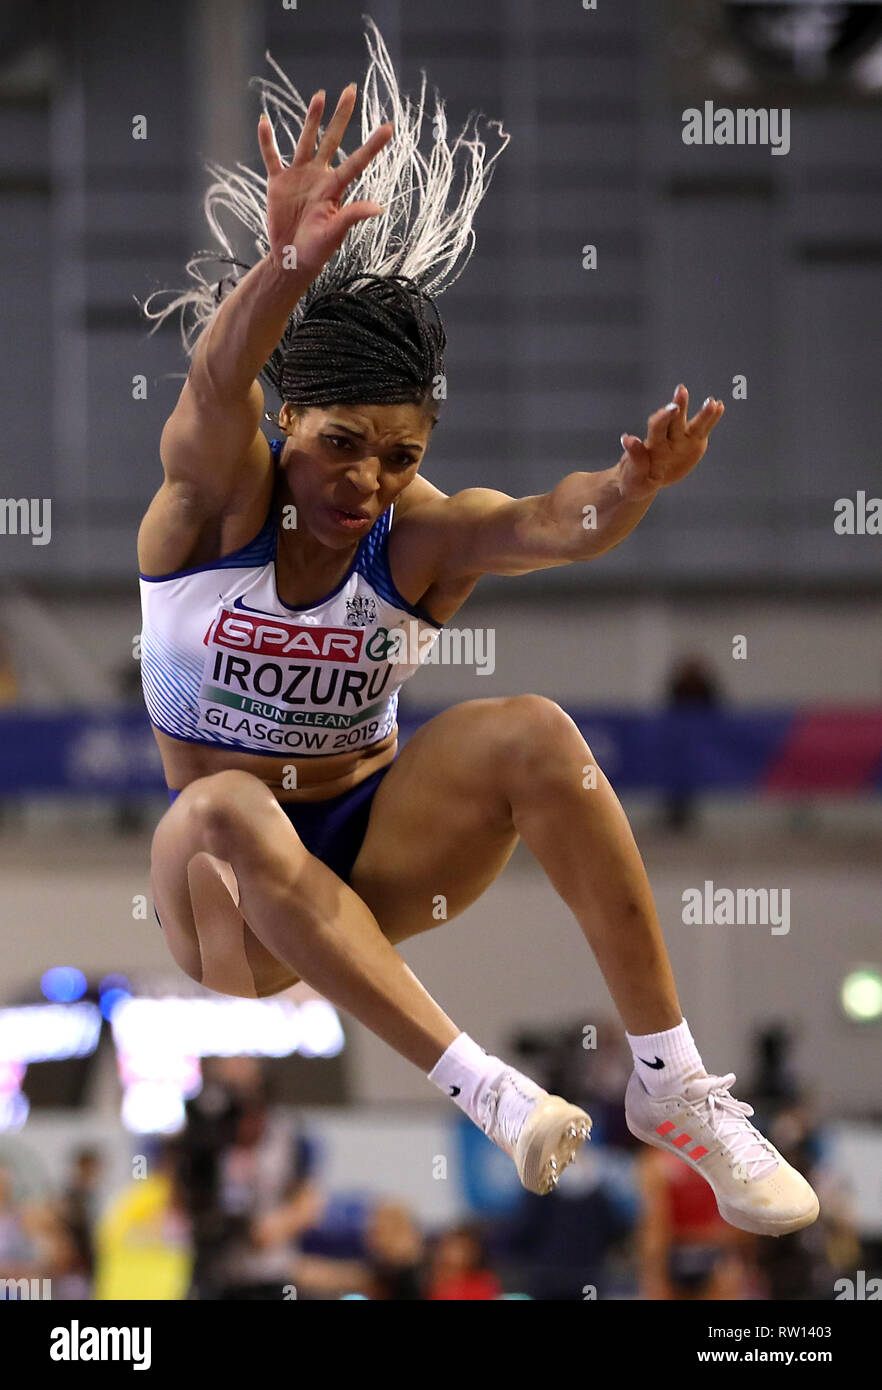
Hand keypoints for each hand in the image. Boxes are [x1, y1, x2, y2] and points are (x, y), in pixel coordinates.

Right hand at [257, 83, 392, 279]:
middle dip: (341, 116)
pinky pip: (272, 156)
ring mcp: (298, 176)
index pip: (357, 162)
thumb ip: (353, 216)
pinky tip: (264, 122)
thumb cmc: (317, 249)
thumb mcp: (335, 234)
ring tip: (320, 95)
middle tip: (351, 90)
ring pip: (306, 140)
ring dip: (312, 118)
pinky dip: (267, 141)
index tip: (389, 126)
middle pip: (332, 140)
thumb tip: (379, 207)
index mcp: (335, 188)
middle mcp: (319, 176)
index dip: (372, 145)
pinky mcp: (278, 182)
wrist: (291, 258)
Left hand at [618, 385, 724, 502]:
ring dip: (703, 414)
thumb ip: (635, 457)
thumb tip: (627, 438)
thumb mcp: (634, 474)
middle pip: (675, 419)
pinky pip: (704, 431)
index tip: (672, 408)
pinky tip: (719, 406)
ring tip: (713, 402)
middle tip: (682, 391)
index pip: (658, 426)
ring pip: (694, 424)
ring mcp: (682, 440)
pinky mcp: (693, 444)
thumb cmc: (635, 479)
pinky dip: (712, 419)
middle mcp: (668, 438)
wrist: (644, 481)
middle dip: (680, 404)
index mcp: (653, 445)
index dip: (664, 417)